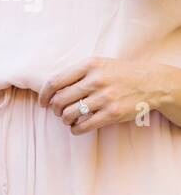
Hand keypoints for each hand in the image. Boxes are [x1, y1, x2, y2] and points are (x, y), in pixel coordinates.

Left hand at [41, 58, 157, 134]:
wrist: (152, 83)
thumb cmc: (120, 74)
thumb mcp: (100, 65)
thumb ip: (78, 74)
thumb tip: (51, 92)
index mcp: (90, 65)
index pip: (55, 82)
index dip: (44, 95)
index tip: (43, 102)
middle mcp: (96, 80)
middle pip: (59, 101)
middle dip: (55, 110)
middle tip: (59, 111)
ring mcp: (104, 97)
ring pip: (68, 115)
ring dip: (65, 120)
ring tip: (70, 118)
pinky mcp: (111, 114)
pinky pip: (82, 127)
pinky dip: (75, 129)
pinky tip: (78, 126)